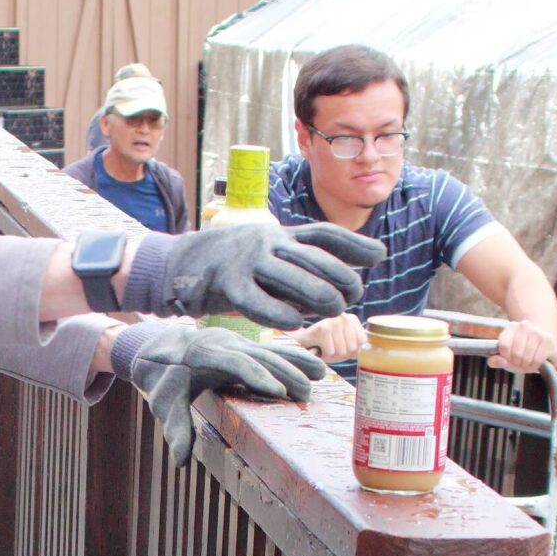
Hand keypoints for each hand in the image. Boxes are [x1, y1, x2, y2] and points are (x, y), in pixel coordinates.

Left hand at [111, 323, 326, 466]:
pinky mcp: (245, 345)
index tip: (279, 392)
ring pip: (271, 350)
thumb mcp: (164, 404)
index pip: (236, 363)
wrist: (156, 347)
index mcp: (205, 354)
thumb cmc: (161, 378)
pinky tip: (316, 366)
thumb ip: (175, 430)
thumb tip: (180, 462)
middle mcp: (225, 343)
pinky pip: (273, 350)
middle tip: (307, 395)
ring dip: (296, 363)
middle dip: (285, 373)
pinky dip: (294, 357)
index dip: (258, 376)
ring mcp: (237, 341)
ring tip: (322, 376)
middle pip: (260, 356)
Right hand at [124, 221, 385, 327]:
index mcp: (278, 232)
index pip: (324, 233)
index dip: (354, 244)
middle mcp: (266, 241)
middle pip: (317, 258)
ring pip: (295, 279)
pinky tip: (294, 323)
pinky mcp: (226, 285)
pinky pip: (260, 303)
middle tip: (352, 297)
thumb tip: (346, 271)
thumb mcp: (266, 251)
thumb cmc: (231, 266)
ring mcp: (246, 261)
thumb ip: (298, 259)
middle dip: (342, 279)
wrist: (177, 264)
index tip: (379, 257)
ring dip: (320, 298)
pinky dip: (281, 315)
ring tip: (333, 311)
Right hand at [288, 313, 368, 361]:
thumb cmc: (327, 346)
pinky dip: (324, 355)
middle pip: (352, 347)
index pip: (363, 343)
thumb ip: (360, 347)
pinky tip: (319, 347)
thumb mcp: (347, 347)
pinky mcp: (322, 327)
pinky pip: (331, 351)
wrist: (304, 344)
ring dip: (332, 354)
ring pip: (342, 350)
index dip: (352, 351)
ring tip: (325, 347)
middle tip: (332, 347)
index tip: (342, 346)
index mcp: (352, 319)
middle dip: (341, 353)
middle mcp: (344, 317)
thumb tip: (373, 353)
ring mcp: (334, 320)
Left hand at [490, 321, 556, 374]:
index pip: (504, 346)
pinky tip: (537, 361)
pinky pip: (537, 360)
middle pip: (516, 354)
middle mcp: (524, 326)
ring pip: (526, 358)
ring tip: (529, 361)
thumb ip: (495, 360)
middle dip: (517, 363)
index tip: (509, 358)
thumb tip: (495, 360)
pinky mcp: (548, 340)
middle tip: (521, 361)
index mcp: (511, 327)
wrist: (544, 345)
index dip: (506, 357)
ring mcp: (537, 332)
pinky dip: (535, 365)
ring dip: (527, 365)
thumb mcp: (506, 357)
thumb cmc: (522, 352)